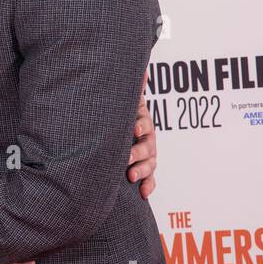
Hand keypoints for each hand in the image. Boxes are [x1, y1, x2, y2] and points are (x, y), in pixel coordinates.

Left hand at [127, 73, 157, 197]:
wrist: (112, 129)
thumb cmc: (115, 115)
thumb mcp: (120, 103)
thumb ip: (130, 90)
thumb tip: (139, 70)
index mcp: (140, 121)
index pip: (144, 123)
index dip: (140, 126)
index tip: (134, 130)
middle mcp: (146, 138)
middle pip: (148, 145)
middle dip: (138, 152)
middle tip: (125, 158)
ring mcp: (146, 154)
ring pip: (150, 163)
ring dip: (143, 170)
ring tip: (131, 176)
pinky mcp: (143, 169)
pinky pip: (150, 179)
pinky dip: (148, 186)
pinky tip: (144, 193)